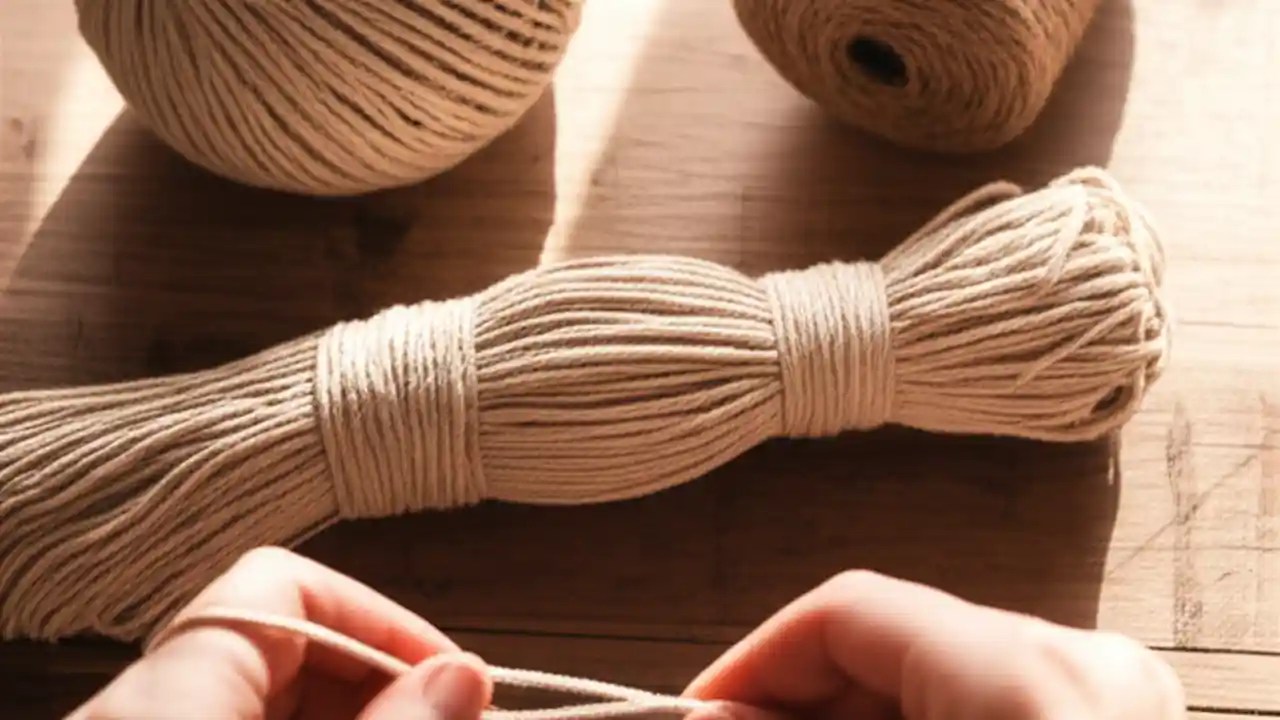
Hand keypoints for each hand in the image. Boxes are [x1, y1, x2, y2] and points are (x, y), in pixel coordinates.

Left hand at [71, 547, 490, 719]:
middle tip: (443, 717)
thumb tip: (464, 676)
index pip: (283, 582)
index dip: (376, 615)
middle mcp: (146, 702)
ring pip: (266, 695)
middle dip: (377, 673)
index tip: (447, 669)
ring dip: (352, 712)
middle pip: (282, 642)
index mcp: (171, 686)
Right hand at [687, 571, 1185, 719]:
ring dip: (847, 716)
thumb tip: (712, 718)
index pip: (848, 611)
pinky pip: (985, 704)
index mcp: (1033, 672)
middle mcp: (1087, 664)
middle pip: (892, 641)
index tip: (694, 711)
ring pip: (936, 675)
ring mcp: (1115, 695)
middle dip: (795, 697)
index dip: (748, 659)